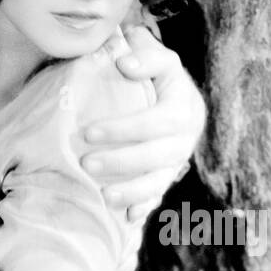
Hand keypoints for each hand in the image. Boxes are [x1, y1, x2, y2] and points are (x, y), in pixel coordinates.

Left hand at [82, 26, 205, 219]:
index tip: (88, 132)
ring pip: (159, 181)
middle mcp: (185, 137)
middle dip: (121, 161)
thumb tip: (123, 64)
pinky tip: (127, 217)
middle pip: (156, 155)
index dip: (124, 128)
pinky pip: (159, 196)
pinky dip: (144, 207)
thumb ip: (146, 54)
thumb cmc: (156, 73)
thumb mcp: (158, 56)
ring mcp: (178, 160)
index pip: (156, 121)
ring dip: (132, 191)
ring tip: (103, 196)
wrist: (173, 95)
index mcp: (183, 107)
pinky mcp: (169, 176)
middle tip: (85, 163)